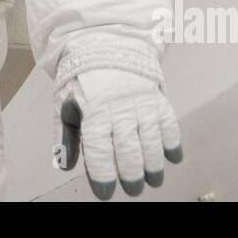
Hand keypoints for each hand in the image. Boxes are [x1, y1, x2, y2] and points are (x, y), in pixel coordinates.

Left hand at [55, 69, 182, 199]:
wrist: (105, 45)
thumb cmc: (82, 81)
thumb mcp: (65, 104)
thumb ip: (65, 136)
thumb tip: (64, 165)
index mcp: (93, 112)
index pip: (99, 150)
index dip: (103, 175)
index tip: (106, 193)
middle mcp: (120, 109)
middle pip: (128, 149)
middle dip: (131, 174)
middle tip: (133, 189)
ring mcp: (141, 103)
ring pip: (151, 140)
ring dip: (154, 164)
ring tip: (153, 180)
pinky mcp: (157, 97)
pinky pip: (169, 122)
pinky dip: (173, 141)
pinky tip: (173, 157)